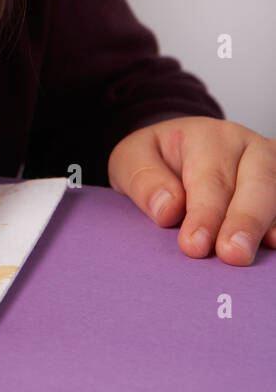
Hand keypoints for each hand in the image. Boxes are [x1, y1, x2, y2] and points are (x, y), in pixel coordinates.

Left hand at [108, 116, 275, 265]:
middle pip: (256, 183)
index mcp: (208, 137)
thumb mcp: (130, 159)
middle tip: (231, 254)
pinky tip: (272, 244)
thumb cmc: (155, 158)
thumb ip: (143, 180)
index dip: (204, 214)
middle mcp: (248, 147)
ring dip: (266, 225)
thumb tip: (168, 210)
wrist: (176, 150)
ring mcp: (270, 165)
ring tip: (250, 254)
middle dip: (244, 221)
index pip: (211, 178)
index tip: (194, 245)